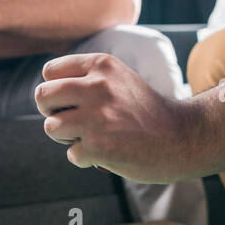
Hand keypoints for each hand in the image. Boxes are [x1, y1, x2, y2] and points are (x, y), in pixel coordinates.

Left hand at [34, 53, 190, 182]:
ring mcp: (97, 116)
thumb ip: (86, 79)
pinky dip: (86, 159)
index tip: (72, 102)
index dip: (55, 91)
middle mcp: (97, 85)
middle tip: (73, 123)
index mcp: (101, 65)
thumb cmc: (146, 112)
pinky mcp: (99, 146)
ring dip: (67, 139)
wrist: (182, 137)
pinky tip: (107, 154)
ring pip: (51, 127)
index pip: (49, 72)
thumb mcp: (119, 79)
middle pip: (42, 97)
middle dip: (52, 113)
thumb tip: (44, 94)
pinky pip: (72, 154)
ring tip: (92, 138)